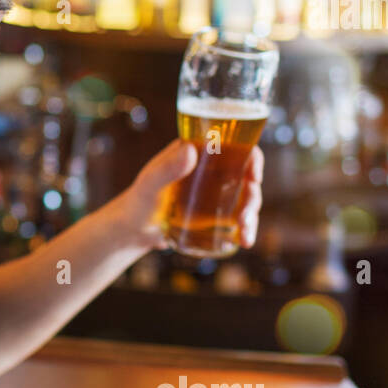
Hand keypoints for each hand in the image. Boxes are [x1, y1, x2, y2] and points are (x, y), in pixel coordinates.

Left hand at [112, 140, 264, 252]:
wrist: (134, 229)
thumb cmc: (138, 199)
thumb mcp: (150, 183)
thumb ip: (166, 168)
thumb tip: (191, 150)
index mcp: (200, 152)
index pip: (235, 146)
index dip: (252, 157)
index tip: (254, 176)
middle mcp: (214, 170)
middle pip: (246, 176)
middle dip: (253, 197)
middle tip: (244, 218)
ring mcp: (217, 193)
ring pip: (246, 199)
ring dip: (252, 215)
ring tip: (245, 234)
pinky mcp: (217, 215)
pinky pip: (238, 219)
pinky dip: (246, 230)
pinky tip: (245, 241)